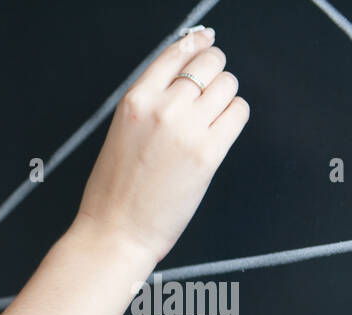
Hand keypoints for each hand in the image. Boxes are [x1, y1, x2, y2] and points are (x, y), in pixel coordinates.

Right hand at [74, 27, 249, 264]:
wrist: (115, 233)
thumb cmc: (113, 193)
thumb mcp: (121, 134)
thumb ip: (151, 102)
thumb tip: (187, 74)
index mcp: (134, 102)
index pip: (177, 52)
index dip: (197, 44)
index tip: (205, 44)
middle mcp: (162, 109)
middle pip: (210, 63)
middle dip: (213, 73)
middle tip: (207, 93)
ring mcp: (187, 130)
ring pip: (229, 85)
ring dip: (225, 98)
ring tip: (207, 122)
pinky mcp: (208, 153)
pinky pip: (239, 113)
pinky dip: (233, 118)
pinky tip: (217, 135)